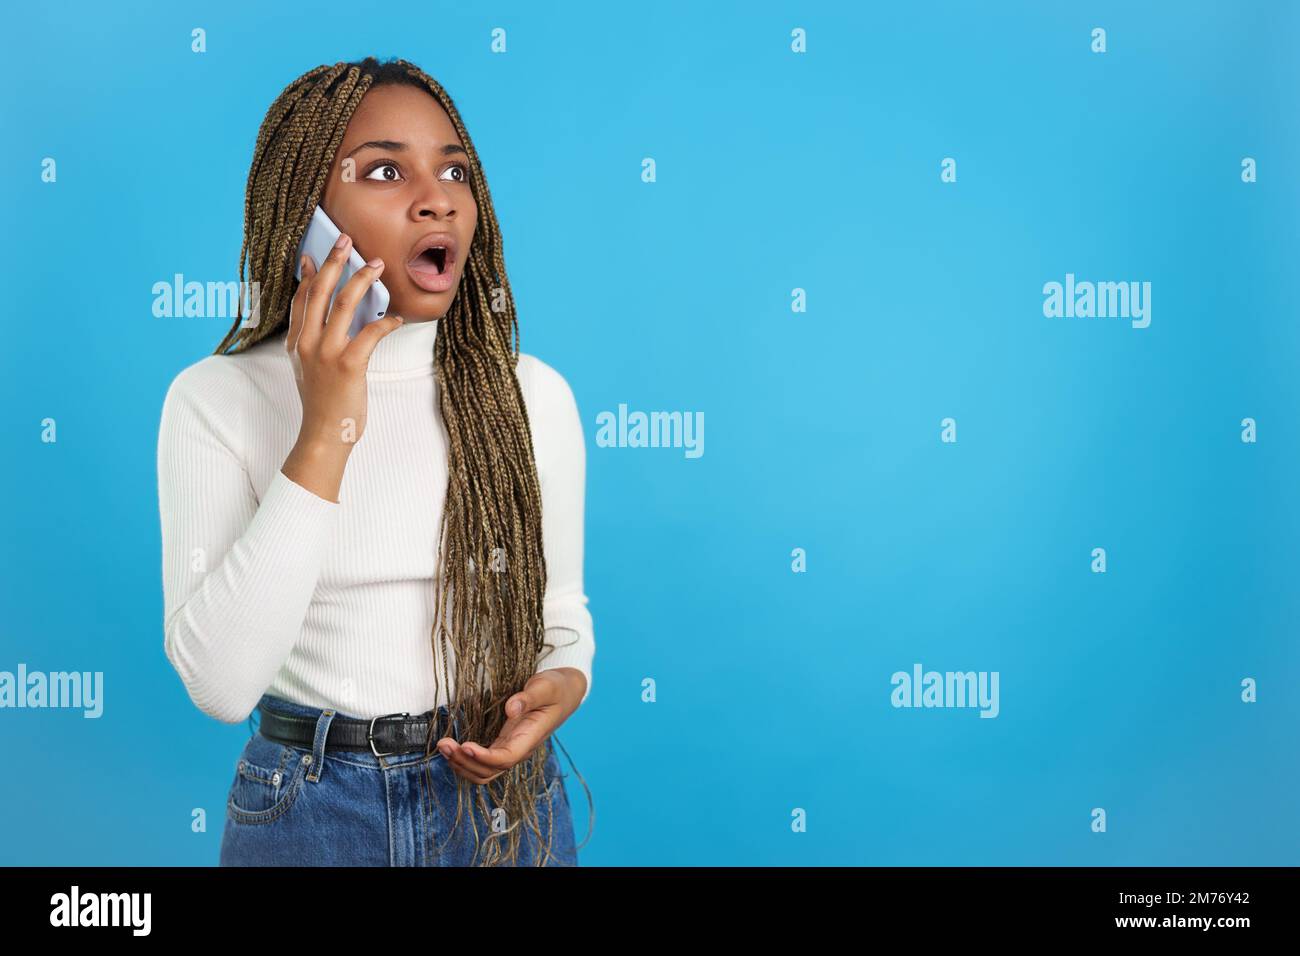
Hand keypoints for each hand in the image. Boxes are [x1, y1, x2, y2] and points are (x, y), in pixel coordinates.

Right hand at [288, 232, 403, 452]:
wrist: (324, 434)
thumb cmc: (323, 403)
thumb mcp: (308, 369)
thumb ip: (313, 342)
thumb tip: (328, 319)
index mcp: (296, 343)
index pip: (300, 299)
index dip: (307, 274)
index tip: (312, 254)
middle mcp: (307, 343)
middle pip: (319, 291)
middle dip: (334, 262)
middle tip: (347, 240)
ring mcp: (326, 353)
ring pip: (343, 304)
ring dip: (362, 280)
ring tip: (377, 264)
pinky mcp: (348, 365)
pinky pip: (370, 333)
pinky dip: (385, 322)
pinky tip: (396, 318)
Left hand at [437, 668, 586, 783]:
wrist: (565, 692)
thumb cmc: (557, 688)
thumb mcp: (546, 686)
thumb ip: (529, 697)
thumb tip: (511, 708)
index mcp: (530, 738)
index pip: (506, 758)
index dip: (484, 757)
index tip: (465, 745)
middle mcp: (519, 749)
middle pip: (489, 771)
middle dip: (465, 762)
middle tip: (444, 743)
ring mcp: (510, 749)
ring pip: (483, 772)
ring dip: (461, 765)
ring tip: (443, 746)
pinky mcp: (503, 744)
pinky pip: (482, 763)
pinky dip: (464, 760)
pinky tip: (451, 748)